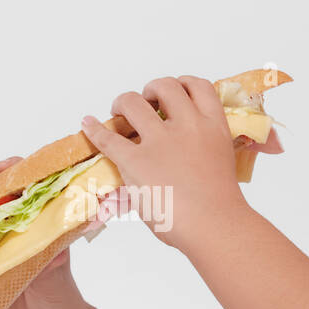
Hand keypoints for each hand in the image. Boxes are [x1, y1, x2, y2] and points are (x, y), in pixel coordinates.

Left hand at [79, 75, 254, 252]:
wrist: (214, 224)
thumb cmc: (219, 203)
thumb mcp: (220, 161)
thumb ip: (204, 147)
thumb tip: (186, 152)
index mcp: (214, 125)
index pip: (199, 86)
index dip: (182, 84)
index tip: (171, 94)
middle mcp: (188, 125)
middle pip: (165, 86)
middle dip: (151, 90)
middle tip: (142, 103)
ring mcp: (160, 141)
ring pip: (134, 102)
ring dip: (123, 102)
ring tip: (118, 112)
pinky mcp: (135, 160)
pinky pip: (107, 138)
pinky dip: (94, 129)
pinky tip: (87, 124)